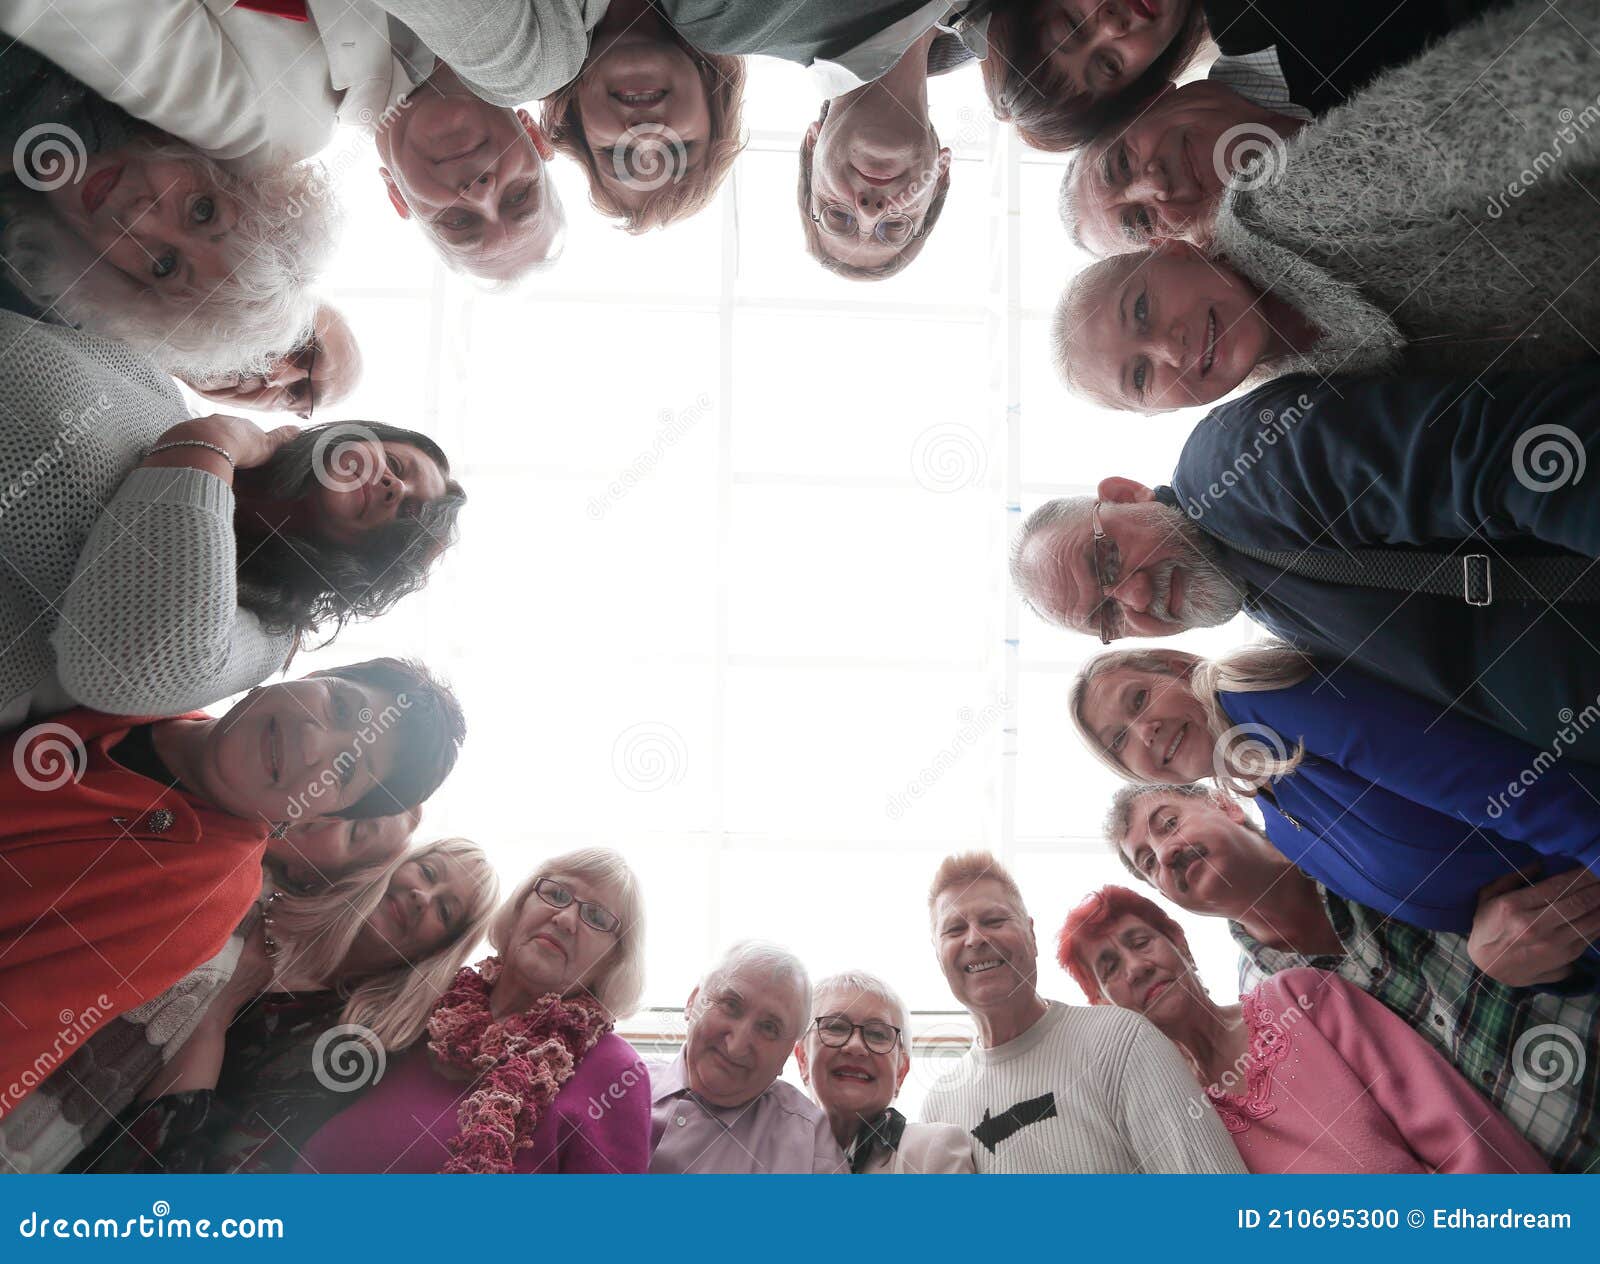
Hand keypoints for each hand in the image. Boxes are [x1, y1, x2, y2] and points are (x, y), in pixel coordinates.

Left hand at [152, 414, 299, 472]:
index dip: (248, 443)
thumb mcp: (266, 446)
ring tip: (209, 462)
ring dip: (208, 446)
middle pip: (226, 432)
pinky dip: (191, 450)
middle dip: (227, 443)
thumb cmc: (241, 446)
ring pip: (206, 436)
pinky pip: (188, 442)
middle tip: (229, 460)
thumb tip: (298, 428)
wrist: (206, 443)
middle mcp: (220, 421)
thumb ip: (281, 439)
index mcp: (241, 424)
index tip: (248, 455)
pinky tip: (193, 461)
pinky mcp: (182, 435)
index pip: (247, 431)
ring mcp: (200, 426)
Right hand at [1469, 866, 1599, 986]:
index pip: (1557, 886)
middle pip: (1578, 903)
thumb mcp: (1488, 896)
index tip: (1591, 865)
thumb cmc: (1487, 926)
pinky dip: (1599, 924)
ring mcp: (1551, 945)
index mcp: (1514, 906)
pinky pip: (1589, 938)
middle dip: (1597, 887)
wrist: (1487, 967)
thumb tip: (1540, 863)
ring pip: (1589, 922)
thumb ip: (1512, 877)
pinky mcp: (1564, 959)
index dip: (1580, 874)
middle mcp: (1534, 926)